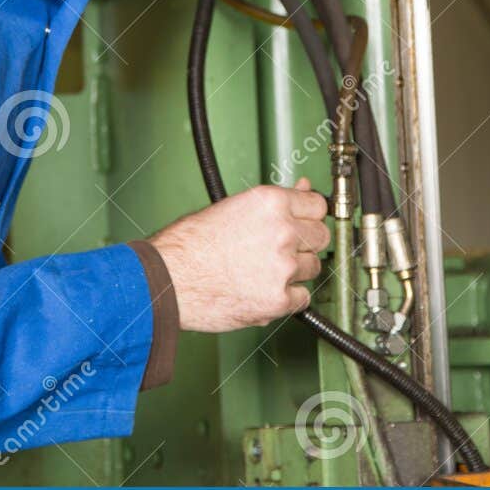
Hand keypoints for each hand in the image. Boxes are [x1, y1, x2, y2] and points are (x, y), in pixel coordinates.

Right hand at [149, 178, 329, 332]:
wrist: (168, 278)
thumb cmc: (188, 244)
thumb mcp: (231, 207)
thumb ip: (273, 203)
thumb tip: (303, 189)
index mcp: (271, 203)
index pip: (317, 205)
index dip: (309, 215)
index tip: (305, 222)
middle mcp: (282, 232)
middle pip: (321, 236)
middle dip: (306, 242)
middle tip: (284, 248)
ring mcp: (283, 267)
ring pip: (312, 267)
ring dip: (296, 270)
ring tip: (264, 270)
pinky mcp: (278, 300)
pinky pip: (302, 298)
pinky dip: (288, 297)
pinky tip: (266, 290)